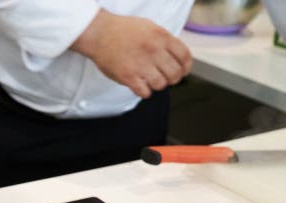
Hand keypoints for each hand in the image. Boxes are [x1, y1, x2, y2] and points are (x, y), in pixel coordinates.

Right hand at [71, 9, 192, 98]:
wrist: (99, 33)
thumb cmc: (122, 30)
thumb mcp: (149, 27)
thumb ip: (164, 40)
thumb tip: (176, 54)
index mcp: (161, 37)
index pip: (185, 56)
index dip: (186, 67)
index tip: (182, 71)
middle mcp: (153, 50)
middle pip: (175, 73)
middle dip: (172, 78)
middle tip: (166, 78)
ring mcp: (141, 64)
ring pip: (161, 84)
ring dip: (158, 85)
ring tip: (151, 81)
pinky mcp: (128, 77)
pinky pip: (145, 92)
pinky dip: (145, 92)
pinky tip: (141, 86)